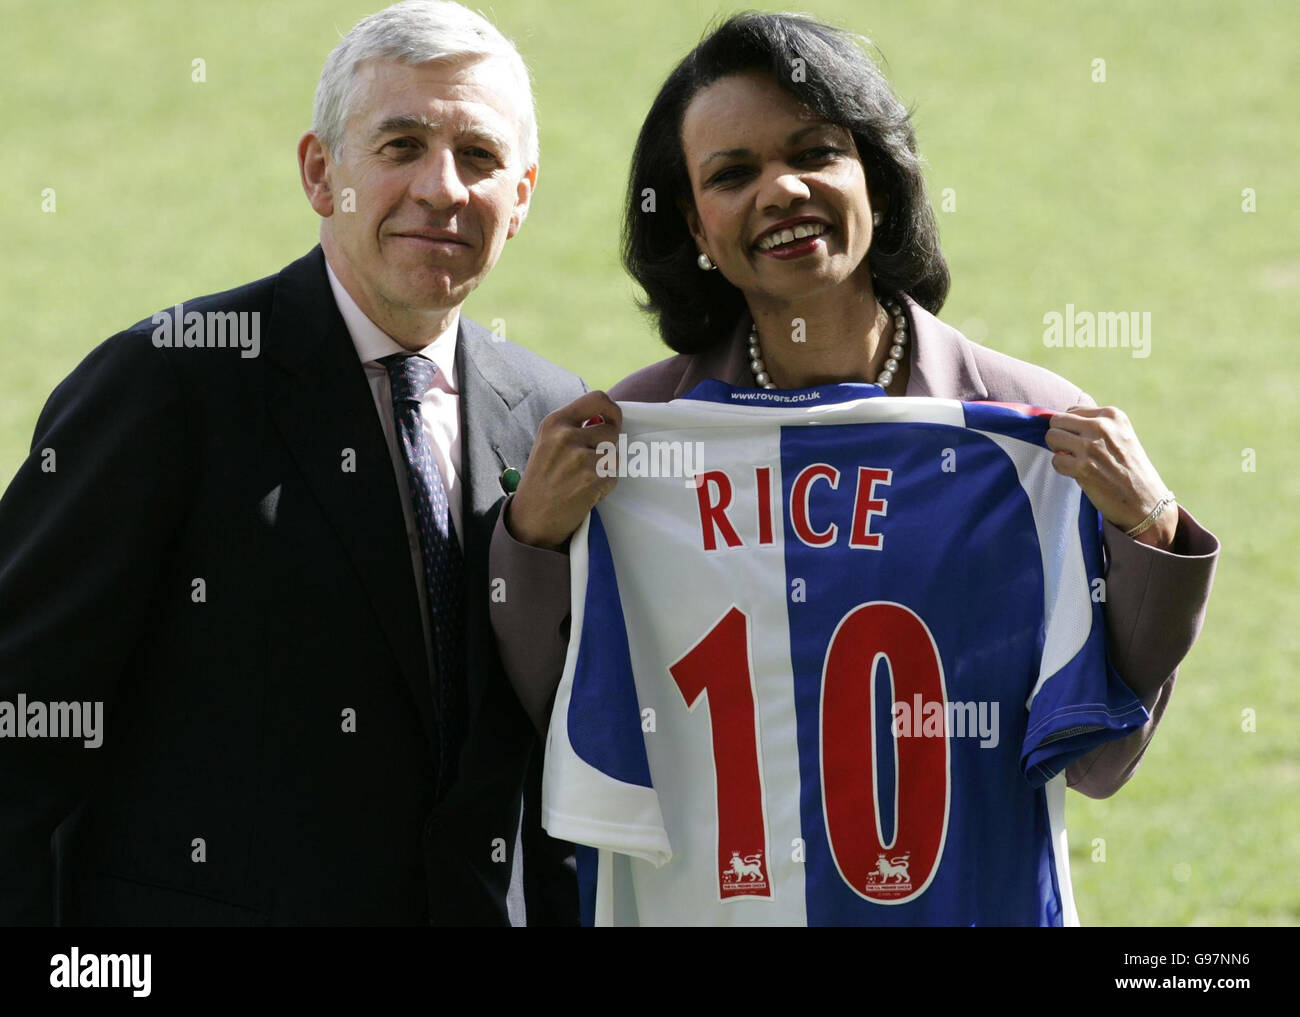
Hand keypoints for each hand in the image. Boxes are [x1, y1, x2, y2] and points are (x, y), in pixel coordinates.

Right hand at [506, 391, 622, 549]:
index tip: (613, 421)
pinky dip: (605, 485)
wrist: (532, 518)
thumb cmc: (542, 480)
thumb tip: (606, 418)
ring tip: (585, 478)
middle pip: (612, 430)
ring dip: (607, 468)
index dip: (612, 410)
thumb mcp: (548, 443)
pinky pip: (614, 475)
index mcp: (555, 422)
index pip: (597, 398)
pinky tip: (586, 491)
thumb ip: (575, 428)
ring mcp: (579, 457)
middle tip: (592, 461)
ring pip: (615, 454)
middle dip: (608, 446)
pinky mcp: (591, 479)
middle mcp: (566, 436)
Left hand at [1046, 405, 1177, 549]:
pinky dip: (1063, 468)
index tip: (1083, 441)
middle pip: (1057, 421)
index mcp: (1112, 415)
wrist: (1146, 500)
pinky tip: (1080, 474)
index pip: (1072, 411)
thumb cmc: (1130, 468)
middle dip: (1060, 436)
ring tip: (1076, 461)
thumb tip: (1058, 421)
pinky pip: (1055, 460)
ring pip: (1051, 437)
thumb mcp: (1121, 435)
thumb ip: (1096, 425)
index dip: (1071, 427)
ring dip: (1059, 451)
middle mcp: (1101, 426)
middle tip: (1074, 451)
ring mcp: (1091, 446)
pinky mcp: (1082, 467)